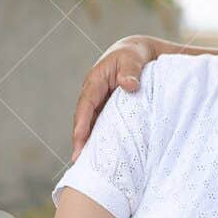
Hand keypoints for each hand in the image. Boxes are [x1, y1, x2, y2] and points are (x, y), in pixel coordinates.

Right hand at [72, 36, 158, 159]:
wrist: (138, 53)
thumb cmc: (133, 55)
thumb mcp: (132, 59)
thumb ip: (131, 71)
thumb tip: (129, 85)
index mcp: (95, 82)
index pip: (86, 104)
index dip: (82, 122)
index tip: (80, 138)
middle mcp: (94, 95)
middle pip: (85, 119)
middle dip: (81, 139)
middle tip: (79, 161)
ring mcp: (101, 103)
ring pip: (94, 124)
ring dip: (91, 142)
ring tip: (89, 164)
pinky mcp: (110, 109)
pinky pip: (105, 124)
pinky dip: (103, 138)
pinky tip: (106, 154)